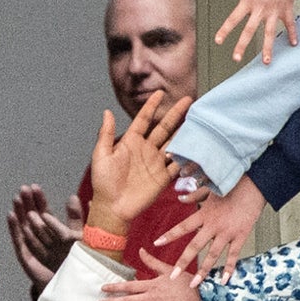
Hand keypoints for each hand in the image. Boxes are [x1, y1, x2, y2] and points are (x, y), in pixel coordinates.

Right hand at [5, 185, 80, 288]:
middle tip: (23, 189)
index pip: (44, 212)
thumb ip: (76, 218)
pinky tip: (11, 215)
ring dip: (19, 212)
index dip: (39, 200)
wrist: (71, 287)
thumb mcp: (78, 237)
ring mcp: (32, 247)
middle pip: (31, 216)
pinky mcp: (26, 257)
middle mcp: (40, 238)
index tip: (35, 187)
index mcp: (52, 232)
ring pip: (23, 226)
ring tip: (16, 198)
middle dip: (27, 203)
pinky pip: (19, 241)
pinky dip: (14, 228)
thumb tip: (74, 196)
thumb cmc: (75, 264)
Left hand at [86, 92, 193, 235]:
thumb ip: (105, 134)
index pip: (144, 119)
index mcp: (131, 142)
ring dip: (185, 131)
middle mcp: (146, 149)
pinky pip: (178, 163)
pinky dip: (188, 154)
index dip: (152, 106)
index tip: (160, 92)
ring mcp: (156, 162)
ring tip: (198, 118)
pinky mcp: (163, 176)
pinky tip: (198, 144)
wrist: (112, 208)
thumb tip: (107, 111)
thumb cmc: (103, 183)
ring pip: (174, 142)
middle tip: (189, 100)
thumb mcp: (101, 156)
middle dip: (176, 114)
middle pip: (164, 128)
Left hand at [100, 248, 204, 300]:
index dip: (115, 287)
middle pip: (128, 300)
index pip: (129, 285)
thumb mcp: (168, 268)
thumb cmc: (184, 281)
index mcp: (152, 284)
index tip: (103, 288)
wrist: (202, 294)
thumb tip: (140, 249)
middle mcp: (152, 297)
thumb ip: (151, 261)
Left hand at [153, 175, 263, 281]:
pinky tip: (223, 281)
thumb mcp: (210, 189)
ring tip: (195, 284)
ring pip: (212, 255)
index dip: (169, 235)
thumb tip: (180, 199)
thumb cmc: (232, 186)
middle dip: (183, 263)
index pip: (182, 227)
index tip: (156, 243)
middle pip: (194, 247)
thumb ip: (194, 196)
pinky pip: (233, 255)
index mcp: (204, 214)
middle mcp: (213, 225)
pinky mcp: (241, 236)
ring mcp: (227, 232)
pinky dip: (229, 269)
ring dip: (203, 271)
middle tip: (173, 277)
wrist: (256, 186)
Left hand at [210, 0, 298, 65]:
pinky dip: (293, 33)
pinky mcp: (286, 9)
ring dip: (268, 48)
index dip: (225, 30)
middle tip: (236, 58)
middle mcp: (261, 9)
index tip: (218, 41)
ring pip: (270, 33)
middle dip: (242, 45)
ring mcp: (274, 11)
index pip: (233, 18)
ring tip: (266, 61)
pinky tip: (293, 44)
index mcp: (249, 1)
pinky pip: (290, 23)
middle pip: (249, 31)